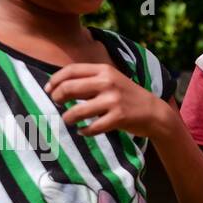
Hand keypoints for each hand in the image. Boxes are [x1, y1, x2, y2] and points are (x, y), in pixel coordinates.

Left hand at [45, 63, 165, 138]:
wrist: (154, 112)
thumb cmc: (127, 96)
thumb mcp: (111, 80)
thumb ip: (90, 80)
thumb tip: (59, 84)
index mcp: (104, 70)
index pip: (71, 70)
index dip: (55, 80)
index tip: (48, 89)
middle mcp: (108, 82)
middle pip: (69, 88)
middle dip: (57, 97)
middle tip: (56, 104)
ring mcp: (114, 100)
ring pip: (78, 110)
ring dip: (68, 117)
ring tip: (68, 120)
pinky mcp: (119, 117)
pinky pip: (93, 127)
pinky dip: (84, 131)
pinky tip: (83, 131)